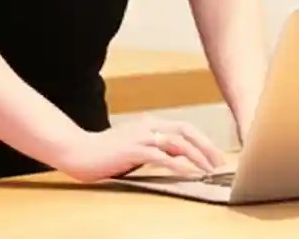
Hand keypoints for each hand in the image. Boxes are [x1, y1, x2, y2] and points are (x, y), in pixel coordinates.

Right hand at [49, 117, 227, 183]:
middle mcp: (149, 127)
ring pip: (178, 143)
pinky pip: (162, 157)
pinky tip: (189, 173)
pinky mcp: (134, 150)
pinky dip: (178, 165)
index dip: (202, 140)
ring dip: (197, 157)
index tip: (215, 155)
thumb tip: (177, 157)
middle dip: (207, 146)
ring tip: (209, 170)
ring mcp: (142, 137)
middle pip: (187, 131)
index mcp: (150, 125)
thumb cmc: (104, 153)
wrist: (78, 151)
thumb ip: (154, 149)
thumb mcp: (134, 147)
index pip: (184, 128)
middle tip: (220, 163)